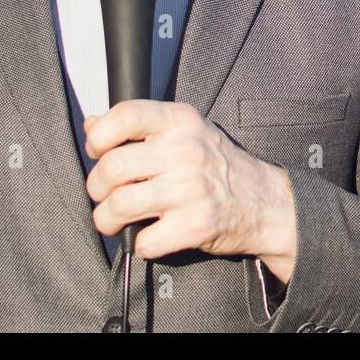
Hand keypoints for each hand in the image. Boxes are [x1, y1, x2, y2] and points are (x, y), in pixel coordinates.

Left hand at [84, 100, 296, 282]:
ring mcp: (191, 190)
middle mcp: (186, 152)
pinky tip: (148, 235)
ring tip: (114, 219)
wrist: (267, 202)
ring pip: (119, 206)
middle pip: (112, 167)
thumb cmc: (219, 166)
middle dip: (97, 187)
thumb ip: (140, 126)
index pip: (125, 115)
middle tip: (105, 194)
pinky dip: (138, 244)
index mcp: (181, 122)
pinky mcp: (195, 226)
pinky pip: (143, 240)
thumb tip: (92, 124)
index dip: (99, 136)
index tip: (98, 150)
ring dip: (107, 220)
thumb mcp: (187, 132)